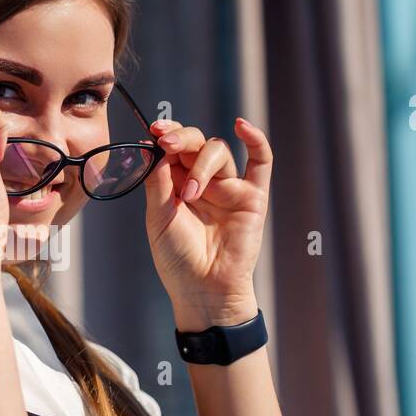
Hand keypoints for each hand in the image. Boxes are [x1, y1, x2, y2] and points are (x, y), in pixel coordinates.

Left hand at [141, 117, 271, 329]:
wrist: (203, 289)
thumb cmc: (177, 259)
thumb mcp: (158, 217)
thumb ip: (158, 182)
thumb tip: (154, 147)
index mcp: (177, 184)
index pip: (174, 148)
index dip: (166, 134)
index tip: (155, 130)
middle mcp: (203, 181)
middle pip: (196, 142)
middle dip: (181, 139)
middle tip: (167, 143)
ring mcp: (228, 187)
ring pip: (219, 152)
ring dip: (201, 164)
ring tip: (190, 194)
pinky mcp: (253, 197)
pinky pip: (261, 162)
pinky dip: (256, 140)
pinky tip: (242, 126)